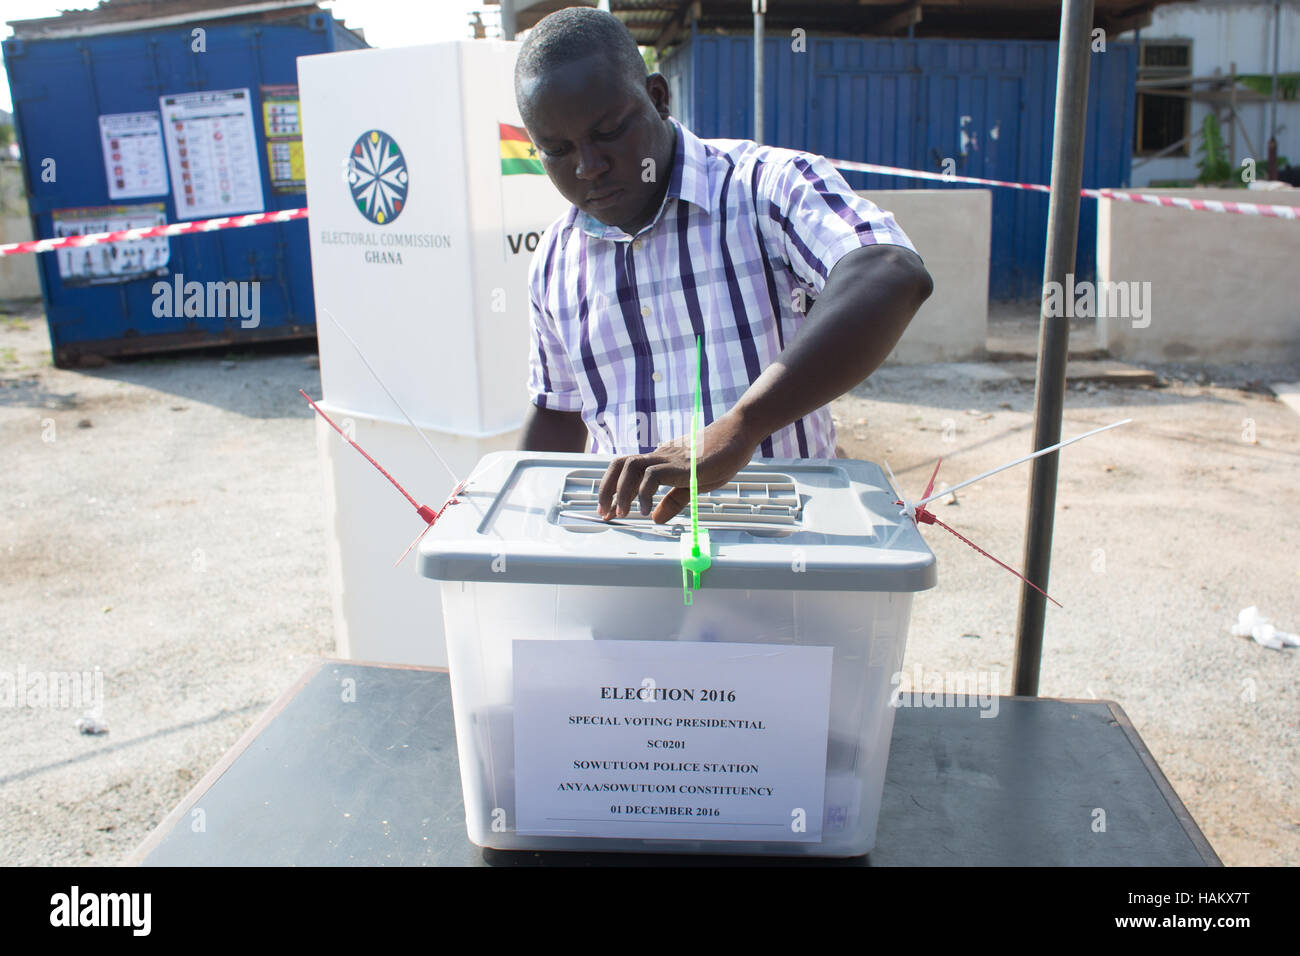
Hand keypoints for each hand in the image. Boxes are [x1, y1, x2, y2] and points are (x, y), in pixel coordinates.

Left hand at [596, 411, 758, 522]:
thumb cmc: (720, 456)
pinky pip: (653, 475)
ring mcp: (669, 458)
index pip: (626, 470)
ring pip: (631, 467)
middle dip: (607, 489)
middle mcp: (659, 456)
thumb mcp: (694, 485)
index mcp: (660, 461)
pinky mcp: (682, 463)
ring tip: (622, 513)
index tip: (608, 510)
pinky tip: (647, 509)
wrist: (739, 434)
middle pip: (620, 465)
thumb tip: (655, 517)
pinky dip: (644, 493)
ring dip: (621, 491)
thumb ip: (673, 501)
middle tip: (606, 513)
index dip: (611, 488)